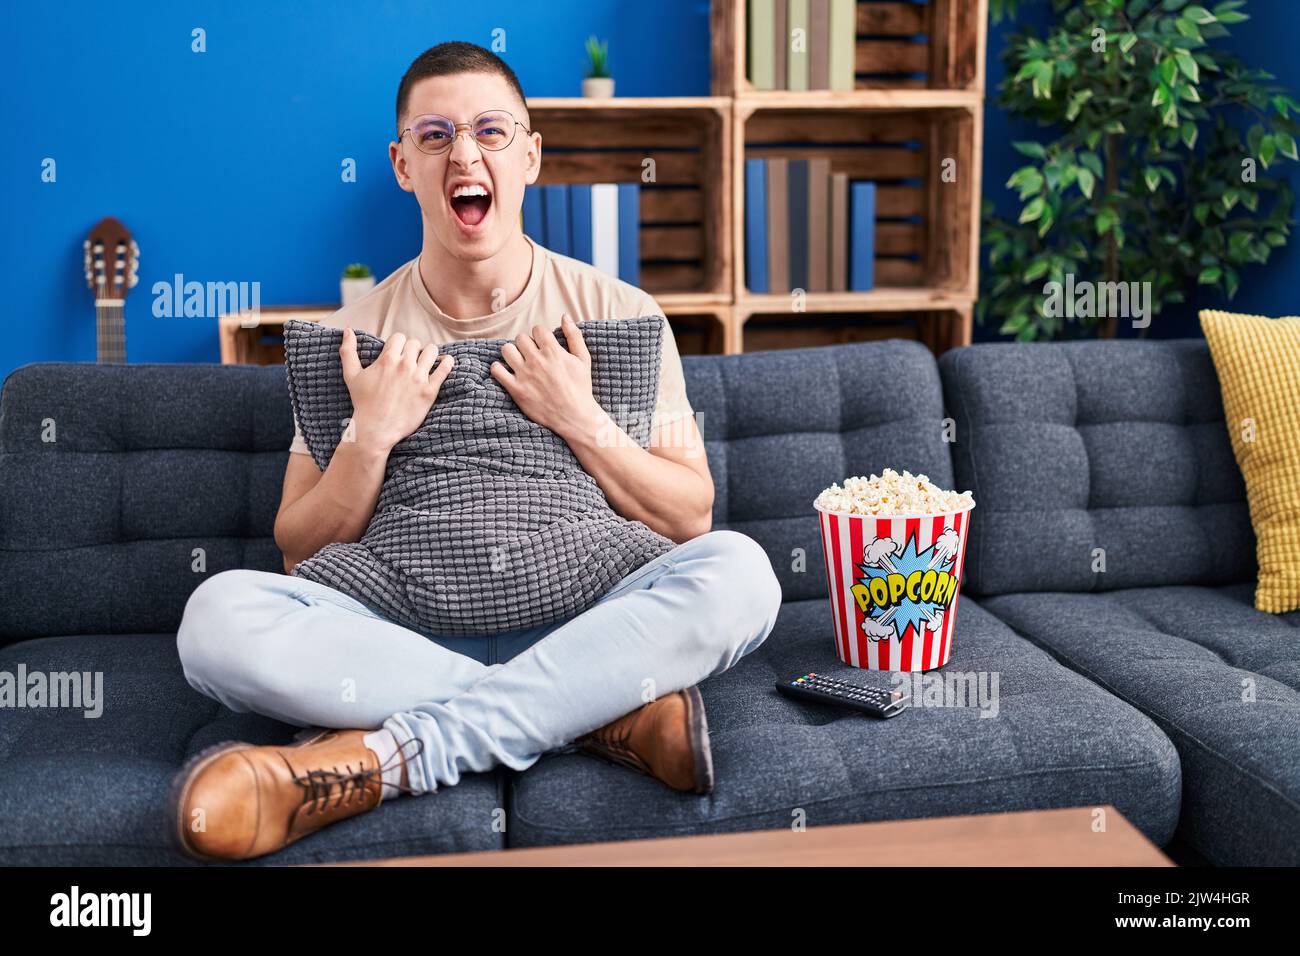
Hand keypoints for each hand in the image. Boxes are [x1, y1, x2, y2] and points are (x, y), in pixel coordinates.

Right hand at [339, 327, 453, 451]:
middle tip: (411, 361)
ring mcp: (418, 378)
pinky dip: (447, 362)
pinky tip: (444, 363)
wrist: (376, 429)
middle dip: (413, 350)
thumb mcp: (351, 375)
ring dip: (429, 353)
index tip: (398, 353)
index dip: (399, 344)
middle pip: (415, 344)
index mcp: (387, 359)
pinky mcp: (430, 391)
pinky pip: (445, 368)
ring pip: (432, 351)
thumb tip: (347, 330)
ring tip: (426, 361)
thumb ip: (348, 351)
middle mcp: (404, 365)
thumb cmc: (363, 403)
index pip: (399, 337)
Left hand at [490, 314, 600, 437]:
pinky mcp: (516, 389)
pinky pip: (497, 370)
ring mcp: (525, 375)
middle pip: (520, 338)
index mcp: (553, 351)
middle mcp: (537, 361)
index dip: (539, 336)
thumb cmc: (581, 388)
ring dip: (511, 353)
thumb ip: (574, 336)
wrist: (574, 417)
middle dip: (525, 344)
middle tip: (530, 354)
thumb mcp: (583, 360)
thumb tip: (565, 316)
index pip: (537, 329)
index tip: (542, 345)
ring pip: (506, 350)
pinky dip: (499, 369)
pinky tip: (507, 372)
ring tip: (518, 361)